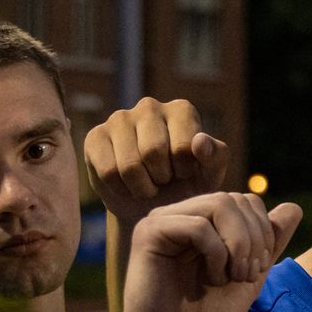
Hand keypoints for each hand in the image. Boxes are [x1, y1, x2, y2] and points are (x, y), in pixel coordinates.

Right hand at [85, 97, 227, 225]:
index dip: (185, 171)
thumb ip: (216, 156)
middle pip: (153, 152)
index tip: (184, 174)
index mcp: (182, 110)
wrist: (152, 205)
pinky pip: (108, 171)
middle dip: (162, 178)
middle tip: (164, 182)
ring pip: (129, 164)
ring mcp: (119, 118)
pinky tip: (128, 187)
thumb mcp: (210, 175)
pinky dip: (121, 189)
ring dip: (142, 188)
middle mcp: (150, 106)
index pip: (185, 145)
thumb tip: (200, 141)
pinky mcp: (95, 136)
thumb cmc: (187, 185)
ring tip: (148, 186)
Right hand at [110, 193, 302, 311]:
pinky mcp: (149, 232)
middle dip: (254, 239)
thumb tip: (295, 207)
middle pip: (235, 199)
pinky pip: (198, 226)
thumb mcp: (250, 275)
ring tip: (232, 277)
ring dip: (239, 245)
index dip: (264, 231)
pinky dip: (216, 254)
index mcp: (202, 220)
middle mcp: (181, 214)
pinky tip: (211, 279)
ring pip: (220, 204)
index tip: (258, 270)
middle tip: (247, 276)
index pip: (246, 201)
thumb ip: (270, 243)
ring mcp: (163, 220)